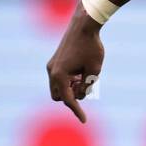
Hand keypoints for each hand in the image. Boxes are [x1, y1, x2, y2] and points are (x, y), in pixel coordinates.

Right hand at [46, 3, 104, 122]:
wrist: (84, 24)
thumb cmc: (91, 47)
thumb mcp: (94, 70)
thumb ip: (87, 86)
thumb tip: (79, 96)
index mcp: (60, 76)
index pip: (69, 100)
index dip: (77, 111)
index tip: (84, 120)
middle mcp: (52, 71)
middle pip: (59, 96)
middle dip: (71, 97)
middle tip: (85, 87)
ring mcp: (51, 65)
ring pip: (58, 87)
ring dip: (70, 88)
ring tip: (84, 77)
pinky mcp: (54, 60)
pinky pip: (59, 77)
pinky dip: (68, 80)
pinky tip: (80, 71)